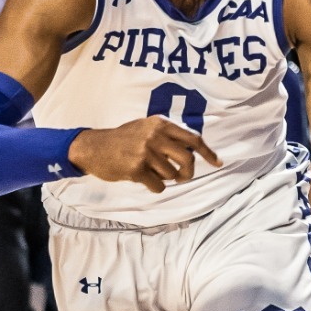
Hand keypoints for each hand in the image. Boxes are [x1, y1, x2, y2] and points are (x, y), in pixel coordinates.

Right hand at [67, 116, 220, 194]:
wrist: (93, 147)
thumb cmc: (121, 140)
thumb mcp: (144, 128)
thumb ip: (166, 135)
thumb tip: (192, 151)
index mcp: (160, 124)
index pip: (193, 140)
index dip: (208, 153)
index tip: (218, 164)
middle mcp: (155, 136)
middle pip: (187, 160)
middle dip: (188, 173)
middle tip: (182, 178)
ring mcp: (146, 152)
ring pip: (172, 175)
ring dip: (165, 179)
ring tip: (151, 172)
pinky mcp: (137, 168)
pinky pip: (159, 185)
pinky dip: (154, 186)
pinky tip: (142, 178)